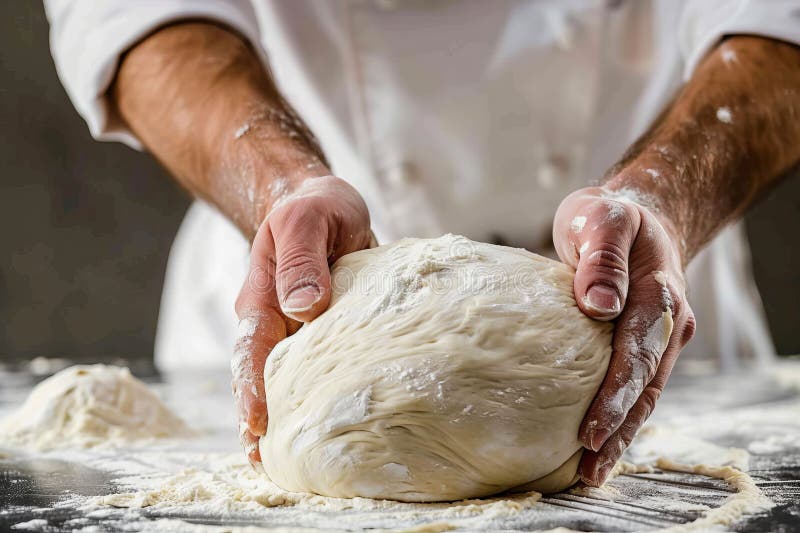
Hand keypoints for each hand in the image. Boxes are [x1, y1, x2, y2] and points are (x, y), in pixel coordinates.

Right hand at [232, 175, 373, 467]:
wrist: (325, 206)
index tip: (256, 423)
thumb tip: (304, 308)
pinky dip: (321, 398)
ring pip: (290, 380)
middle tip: (267, 464)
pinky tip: (336, 424)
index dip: (251, 387)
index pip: (253, 348)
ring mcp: (299, 331)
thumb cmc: (316, 208)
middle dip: (262, 420)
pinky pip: (321, 369)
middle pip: (262, 377)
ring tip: (293, 463)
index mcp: (262, 297)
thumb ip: (301, 259)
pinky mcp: (327, 334)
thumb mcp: (306, 219)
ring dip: (289, 417)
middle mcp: (276, 322)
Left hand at [552, 186, 695, 485]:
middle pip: (646, 385)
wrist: (635, 218)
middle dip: (619, 429)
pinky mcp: (641, 345)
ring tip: (591, 472)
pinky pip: (635, 385)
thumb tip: (598, 305)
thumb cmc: (610, 217)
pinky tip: (597, 443)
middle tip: (589, 468)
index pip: (638, 353)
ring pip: (644, 394)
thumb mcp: (603, 219)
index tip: (591, 429)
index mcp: (658, 294)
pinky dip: (619, 416)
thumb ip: (602, 256)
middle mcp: (666, 323)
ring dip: (621, 433)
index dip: (615, 394)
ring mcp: (659, 338)